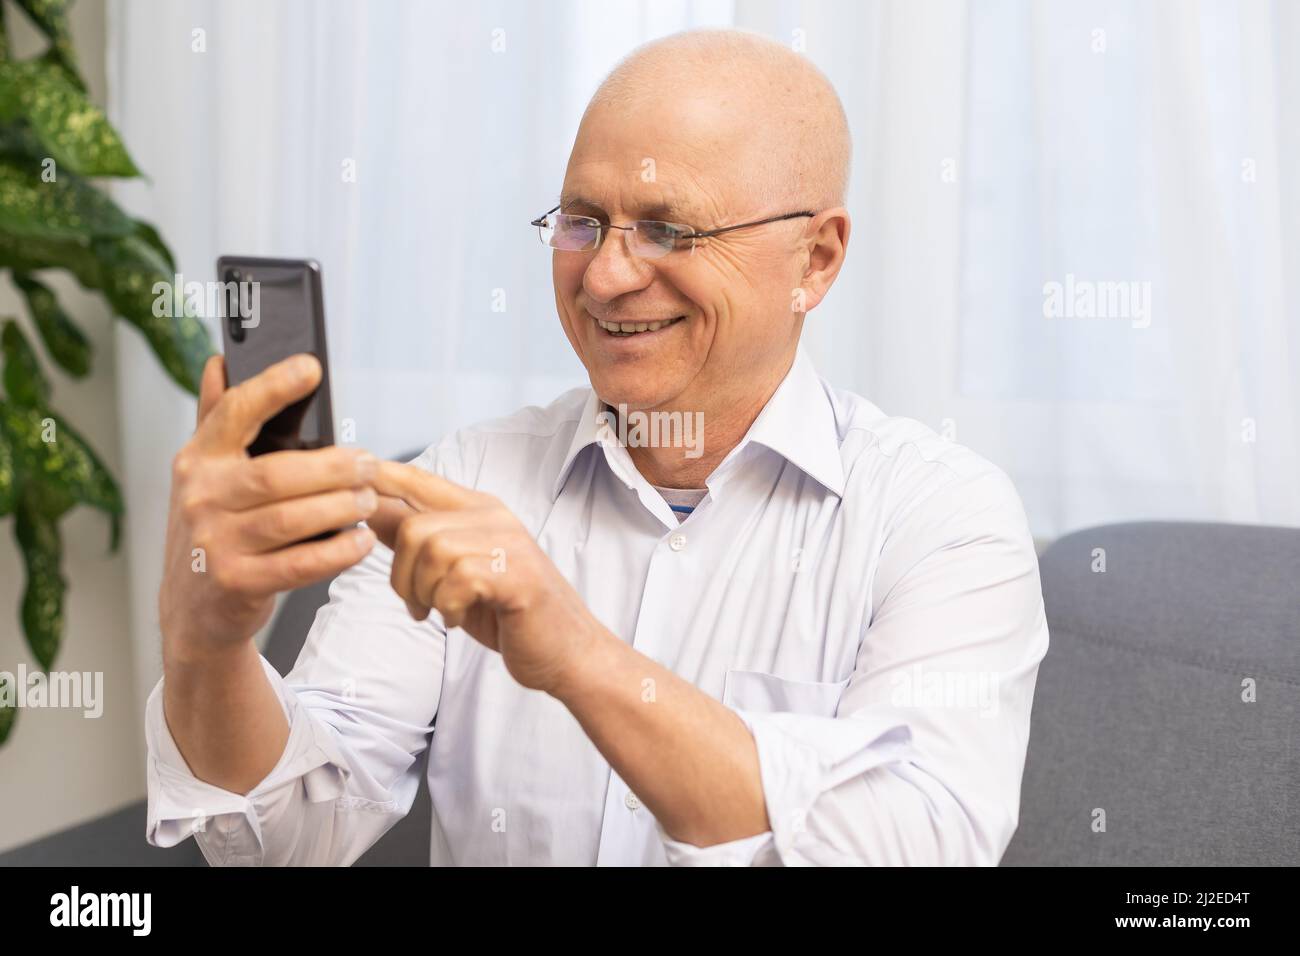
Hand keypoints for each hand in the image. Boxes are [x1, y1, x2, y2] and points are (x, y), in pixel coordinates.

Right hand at [159, 353, 380, 659]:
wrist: (194, 608)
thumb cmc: (214, 529)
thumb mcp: (205, 474)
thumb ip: (215, 418)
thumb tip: (220, 362)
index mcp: (197, 460)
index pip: (234, 412)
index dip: (273, 387)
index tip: (311, 368)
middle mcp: (200, 498)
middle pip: (278, 473)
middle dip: (335, 468)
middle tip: (369, 464)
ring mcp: (215, 543)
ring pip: (292, 518)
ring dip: (342, 507)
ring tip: (368, 500)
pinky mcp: (237, 583)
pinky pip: (300, 563)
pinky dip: (337, 552)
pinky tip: (359, 541)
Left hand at [367, 461, 597, 693]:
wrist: (564, 650)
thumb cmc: (508, 612)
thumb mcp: (453, 572)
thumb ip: (416, 541)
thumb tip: (369, 512)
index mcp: (478, 511)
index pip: (418, 480)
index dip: (380, 476)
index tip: (353, 477)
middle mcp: (494, 518)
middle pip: (413, 527)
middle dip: (401, 575)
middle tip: (417, 603)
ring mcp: (508, 544)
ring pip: (432, 553)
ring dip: (425, 594)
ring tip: (440, 612)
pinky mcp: (516, 576)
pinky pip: (457, 580)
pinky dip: (447, 608)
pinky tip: (458, 618)